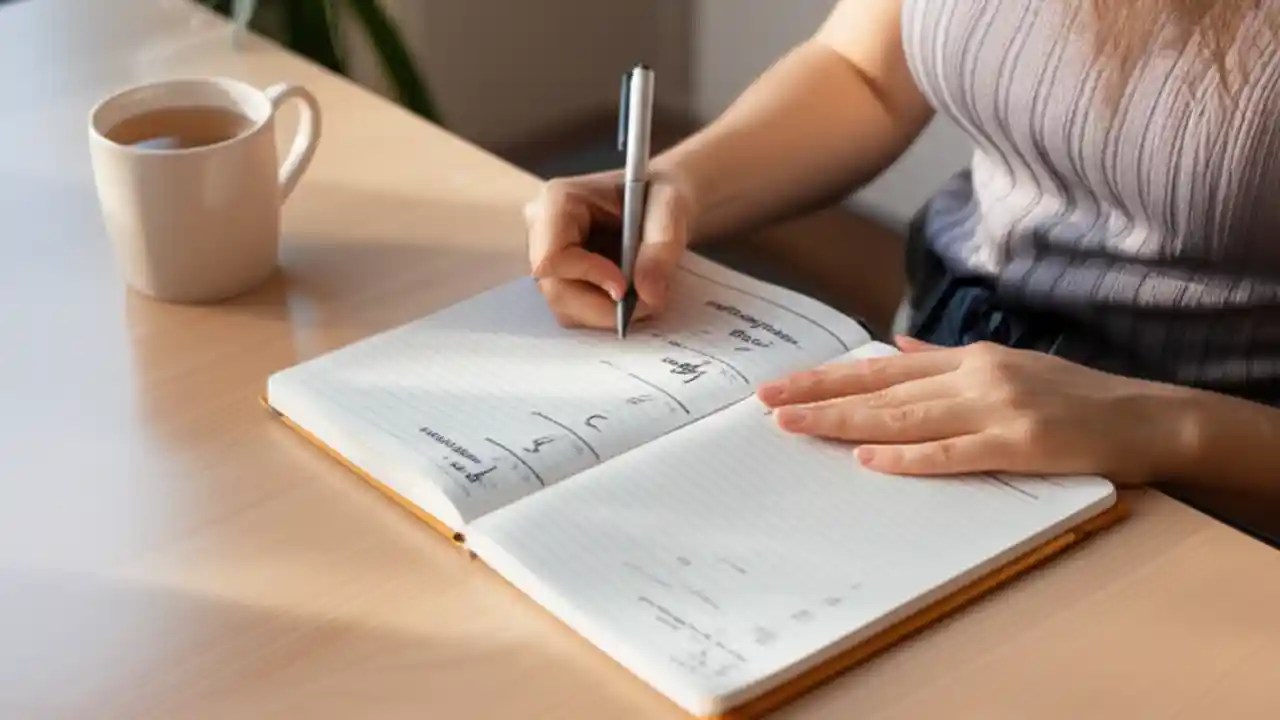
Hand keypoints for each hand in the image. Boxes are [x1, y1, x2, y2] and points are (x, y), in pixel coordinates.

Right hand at [523, 170, 693, 328]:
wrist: (658, 199)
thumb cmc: (659, 191)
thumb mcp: (671, 207)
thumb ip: (662, 247)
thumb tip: (648, 295)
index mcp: (558, 201)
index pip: (552, 257)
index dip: (588, 276)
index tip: (627, 286)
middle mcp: (541, 230)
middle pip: (556, 290)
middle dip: (603, 307)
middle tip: (647, 303)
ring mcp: (547, 258)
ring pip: (564, 307)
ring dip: (607, 312)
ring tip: (643, 297)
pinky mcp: (559, 278)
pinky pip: (574, 311)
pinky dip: (605, 313)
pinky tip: (629, 296)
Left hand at [757, 338, 1196, 483]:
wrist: (1145, 416)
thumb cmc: (1071, 395)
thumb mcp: (1006, 363)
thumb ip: (944, 359)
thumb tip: (892, 347)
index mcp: (967, 358)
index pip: (880, 370)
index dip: (827, 378)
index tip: (781, 385)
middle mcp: (974, 375)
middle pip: (880, 390)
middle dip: (819, 397)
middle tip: (766, 403)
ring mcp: (997, 408)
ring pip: (904, 416)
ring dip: (845, 423)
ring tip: (796, 426)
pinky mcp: (1020, 443)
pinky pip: (953, 453)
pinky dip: (910, 458)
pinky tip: (871, 460)